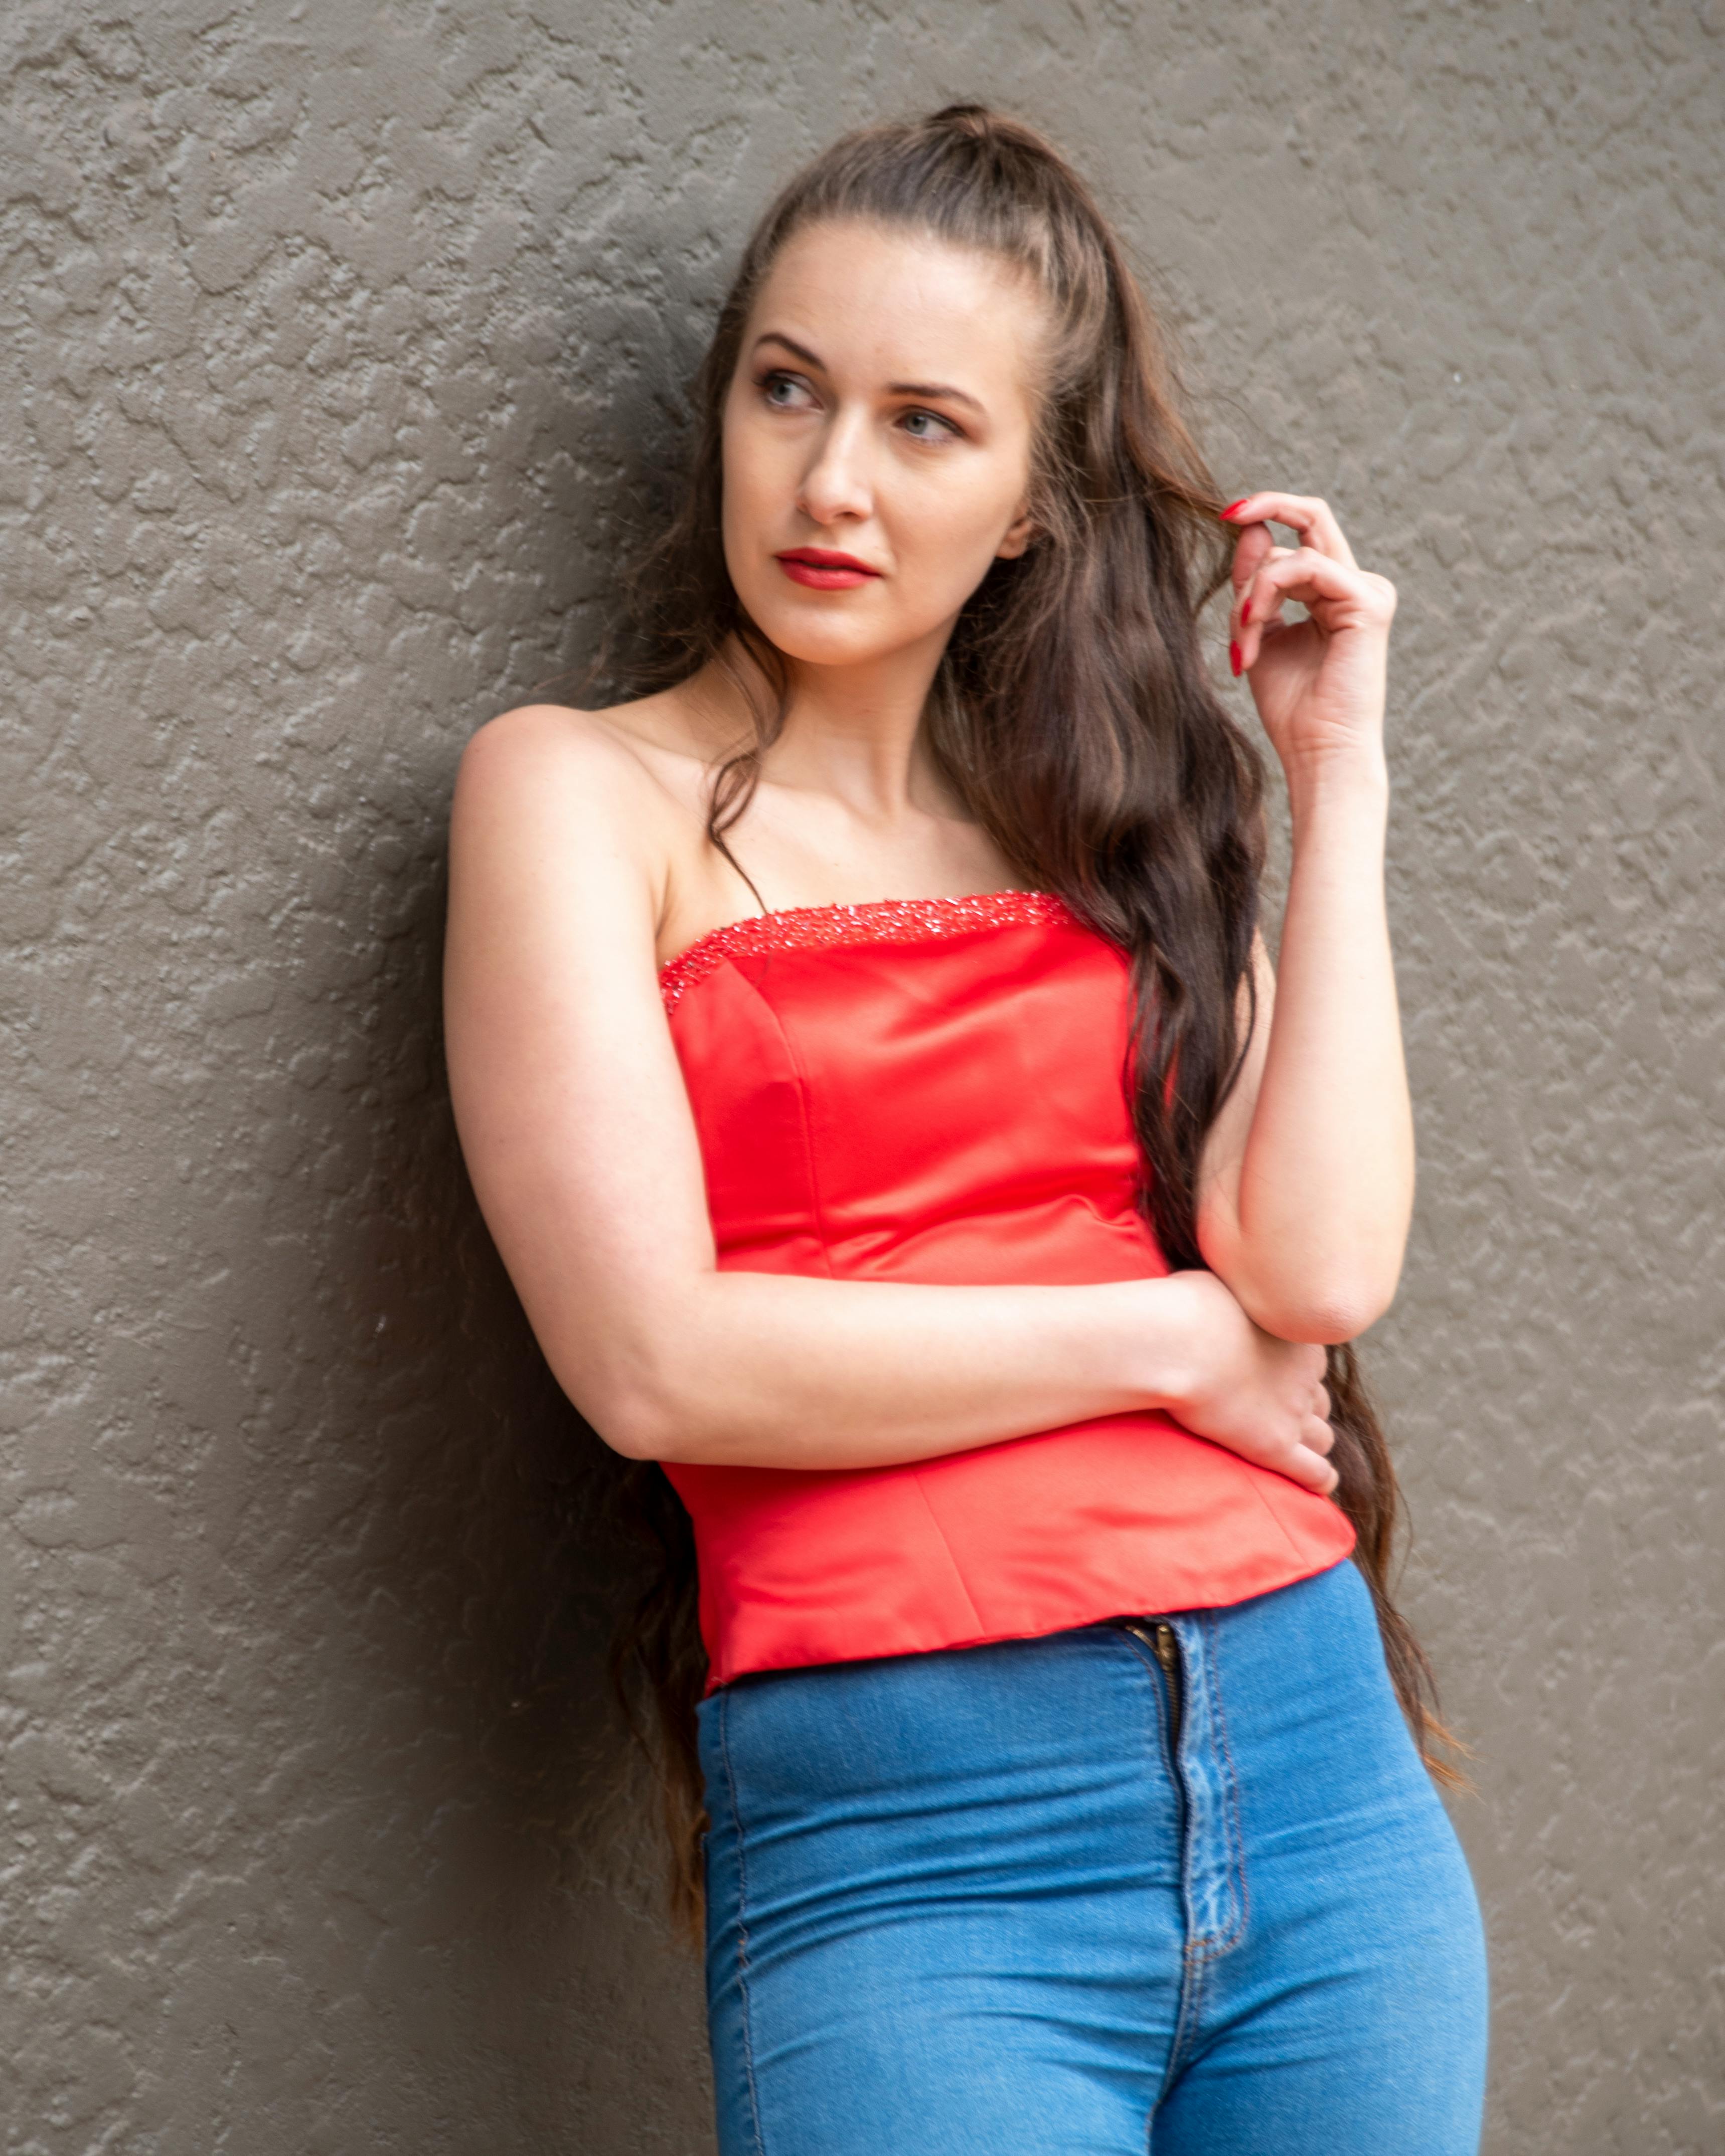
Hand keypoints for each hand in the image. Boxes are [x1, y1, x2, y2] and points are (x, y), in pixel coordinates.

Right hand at [1155, 1270, 1337, 1495]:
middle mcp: (1303, 1378)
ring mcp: (1292, 1414)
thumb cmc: (1191, 1306)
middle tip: (1274, 1412)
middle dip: (1304, 1408)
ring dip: (1312, 1443)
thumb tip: (1227, 1291)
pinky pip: (1315, 1472)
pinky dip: (1320, 1480)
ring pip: (1323, 1437)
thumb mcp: (1222, 1283)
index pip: (1312, 1364)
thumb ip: (1237, 1295)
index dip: (1294, 1373)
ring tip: (1295, 1450)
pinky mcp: (1274, 1447)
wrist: (1182, 1343)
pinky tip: (1320, 1487)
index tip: (1270, 1376)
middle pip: (1319, 1401)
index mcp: (1296, 1339)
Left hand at [1221, 491, 1396, 784]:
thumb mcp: (1259, 631)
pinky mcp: (1368, 601)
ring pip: (1294, 554)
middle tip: (1226, 513)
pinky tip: (1254, 634)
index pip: (1298, 537)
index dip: (1264, 519)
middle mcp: (1355, 585)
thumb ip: (1254, 583)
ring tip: (1243, 638)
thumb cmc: (1291, 707)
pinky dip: (1269, 592)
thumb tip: (1250, 529)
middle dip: (1266, 507)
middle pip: (1312, 517)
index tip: (1224, 516)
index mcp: (1334, 592)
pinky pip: (1308, 567)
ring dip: (1253, 592)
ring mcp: (1367, 591)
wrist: (1316, 751)